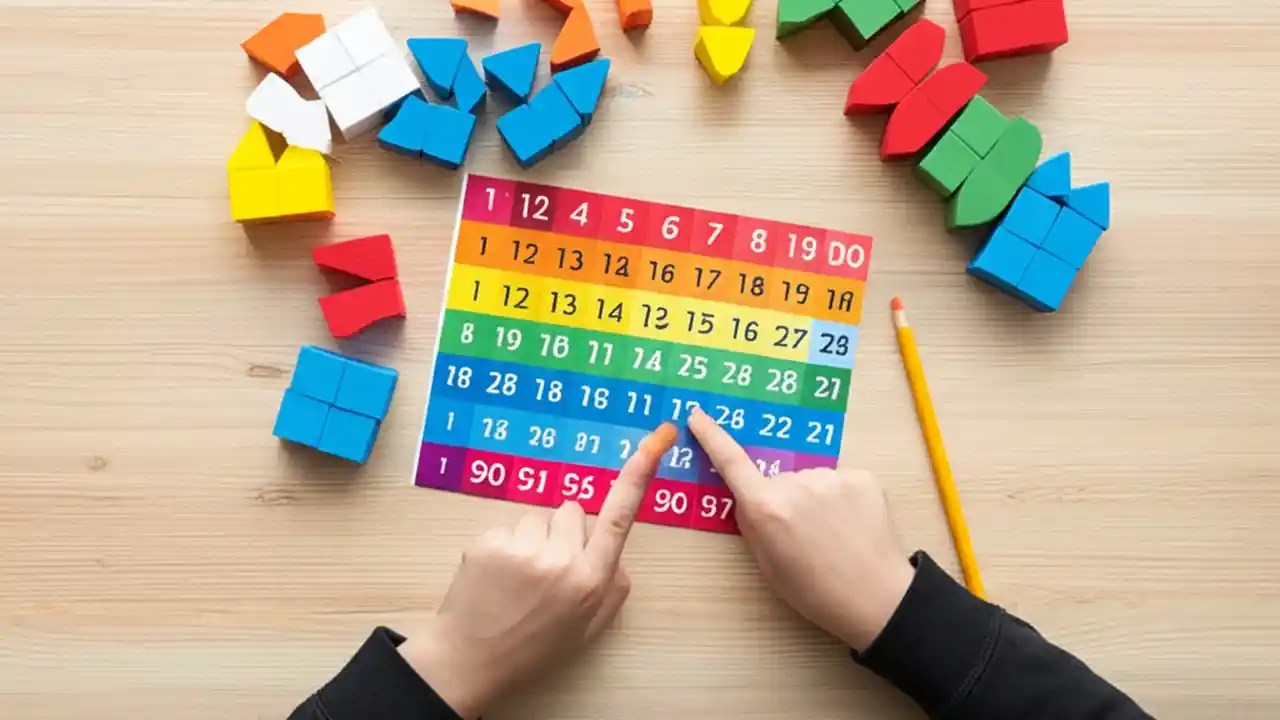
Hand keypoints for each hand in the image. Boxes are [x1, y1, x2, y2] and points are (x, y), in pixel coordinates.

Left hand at [398, 424, 675, 718]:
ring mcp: (524, 549)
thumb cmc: (534, 647)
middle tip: (547, 571)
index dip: (639, 474)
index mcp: (592, 580)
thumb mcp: (589, 629)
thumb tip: (616, 553)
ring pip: (538, 517)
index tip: (655, 439)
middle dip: (564, 531)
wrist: (469, 661)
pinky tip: (496, 578)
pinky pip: (507, 527)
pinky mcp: (490, 542)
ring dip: (532, 538)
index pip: (621, 516)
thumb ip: (612, 587)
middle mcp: (562, 560)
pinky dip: (504, 547)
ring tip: (518, 578)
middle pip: (573, 511)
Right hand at [688, 408, 913, 651]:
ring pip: (809, 480)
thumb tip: (747, 497)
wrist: (876, 599)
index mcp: (766, 508)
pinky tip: (852, 525)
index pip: (731, 462)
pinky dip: (840, 498)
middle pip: (778, 480)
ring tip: (832, 534)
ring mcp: (831, 477)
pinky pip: (838, 481)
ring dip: (813, 498)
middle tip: (802, 535)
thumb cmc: (814, 591)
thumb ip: (752, 524)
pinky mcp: (861, 476)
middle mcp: (796, 484)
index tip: (698, 415)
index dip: (712, 436)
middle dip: (782, 499)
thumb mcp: (767, 565)